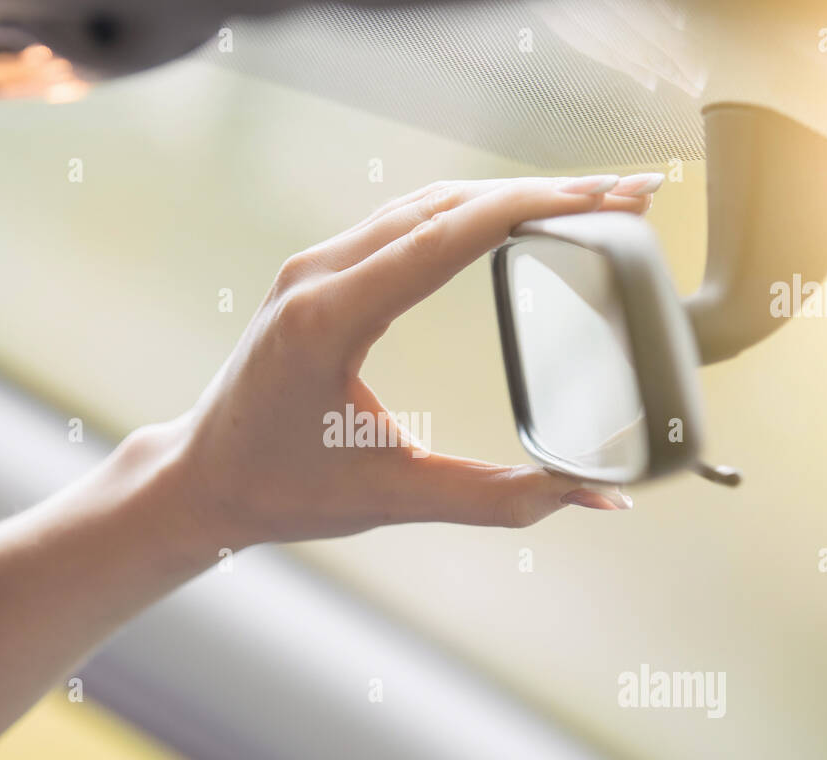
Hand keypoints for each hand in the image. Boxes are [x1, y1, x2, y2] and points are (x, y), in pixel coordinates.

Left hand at [156, 173, 662, 547]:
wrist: (202, 478)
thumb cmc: (281, 491)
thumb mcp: (396, 497)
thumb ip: (501, 498)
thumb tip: (597, 497)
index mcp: (328, 319)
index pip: (448, 238)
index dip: (537, 210)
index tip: (607, 200)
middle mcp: (317, 276)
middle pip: (447, 206)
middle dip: (543, 195)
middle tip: (625, 196)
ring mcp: (314, 267)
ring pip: (427, 205)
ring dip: (508, 198)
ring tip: (588, 203)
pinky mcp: (320, 274)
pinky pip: (405, 223)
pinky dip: (468, 214)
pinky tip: (514, 220)